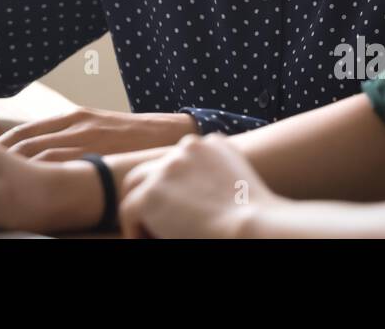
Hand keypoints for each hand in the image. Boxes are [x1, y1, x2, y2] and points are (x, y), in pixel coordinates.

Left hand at [0, 107, 197, 160]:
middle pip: (24, 142)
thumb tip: (37, 153)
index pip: (24, 130)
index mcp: (72, 115)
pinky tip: (27, 192)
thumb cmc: (130, 136)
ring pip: (38, 154)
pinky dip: (40, 177)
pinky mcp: (99, 154)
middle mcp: (75, 124)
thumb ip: (68, 135)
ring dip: (13, 170)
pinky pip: (61, 166)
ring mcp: (86, 140)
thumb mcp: (96, 125)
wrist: (167, 133)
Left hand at [119, 133, 283, 237]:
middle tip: (152, 216)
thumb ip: (218, 174)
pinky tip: (140, 240)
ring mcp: (168, 167)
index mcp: (213, 143)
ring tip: (145, 231)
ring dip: (141, 208)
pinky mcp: (152, 191)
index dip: (178, 184)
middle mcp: (189, 147)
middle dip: (152, 189)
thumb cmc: (255, 218)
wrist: (251, 227)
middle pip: (157, 166)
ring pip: (139, 184)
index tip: (181, 208)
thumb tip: (197, 197)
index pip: (184, 159)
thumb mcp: (241, 181)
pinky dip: (132, 228)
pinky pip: (130, 209)